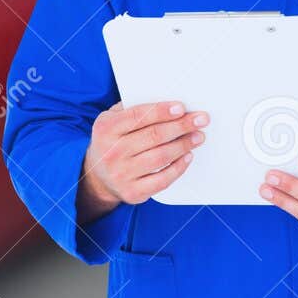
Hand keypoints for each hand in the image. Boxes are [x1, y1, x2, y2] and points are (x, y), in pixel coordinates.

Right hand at [77, 101, 209, 220]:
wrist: (97, 176)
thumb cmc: (111, 141)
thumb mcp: (110, 121)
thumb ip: (131, 109)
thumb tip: (167, 104)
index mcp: (106, 129)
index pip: (138, 116)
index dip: (161, 111)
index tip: (181, 107)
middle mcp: (112, 152)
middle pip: (154, 136)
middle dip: (181, 126)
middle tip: (200, 120)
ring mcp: (122, 174)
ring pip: (161, 157)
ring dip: (184, 145)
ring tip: (198, 136)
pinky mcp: (133, 192)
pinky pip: (163, 179)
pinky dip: (179, 167)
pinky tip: (187, 156)